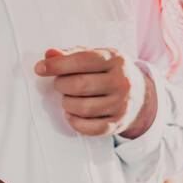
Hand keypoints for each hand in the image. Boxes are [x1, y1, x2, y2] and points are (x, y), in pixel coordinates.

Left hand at [34, 47, 155, 138]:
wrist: (141, 95)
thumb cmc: (111, 73)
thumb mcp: (97, 57)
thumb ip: (72, 54)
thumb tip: (49, 54)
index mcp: (115, 60)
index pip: (82, 61)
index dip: (57, 65)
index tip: (40, 68)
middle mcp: (122, 82)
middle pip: (80, 85)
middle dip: (61, 85)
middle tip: (60, 85)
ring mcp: (122, 105)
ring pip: (82, 108)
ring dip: (67, 104)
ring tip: (68, 99)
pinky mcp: (118, 124)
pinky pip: (90, 128)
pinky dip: (75, 122)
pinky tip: (73, 114)